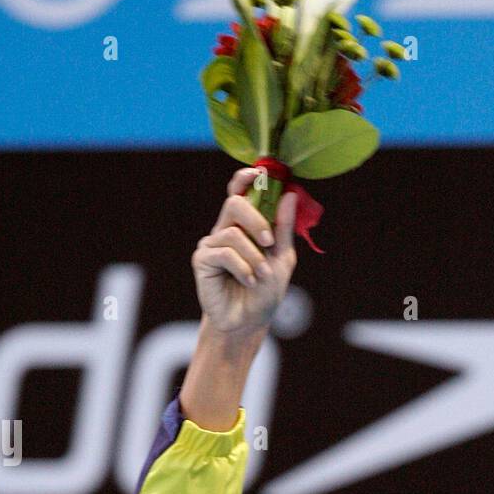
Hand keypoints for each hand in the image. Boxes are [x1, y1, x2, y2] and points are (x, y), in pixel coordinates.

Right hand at [192, 167, 297, 336]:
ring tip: (261, 275)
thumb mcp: (282, 259)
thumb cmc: (264, 292)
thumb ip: (283, 229)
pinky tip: (248, 281)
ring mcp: (211, 244)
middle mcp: (225, 230)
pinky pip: (225, 253)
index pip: (239, 192)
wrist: (248, 322)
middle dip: (256, 219)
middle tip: (269, 241)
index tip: (259, 172)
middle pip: (235, 203)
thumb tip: (290, 195)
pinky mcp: (202, 260)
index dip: (246, 178)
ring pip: (233, 233)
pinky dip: (243, 268)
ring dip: (254, 256)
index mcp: (243, 226)